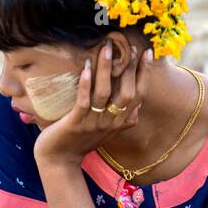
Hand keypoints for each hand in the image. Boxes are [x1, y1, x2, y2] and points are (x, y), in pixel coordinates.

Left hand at [33, 43, 154, 168]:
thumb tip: (139, 111)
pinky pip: (84, 101)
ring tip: (107, 48)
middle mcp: (110, 122)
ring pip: (105, 93)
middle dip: (129, 67)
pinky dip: (86, 84)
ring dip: (106, 69)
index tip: (148, 53)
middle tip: (128, 45)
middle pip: (127, 92)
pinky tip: (87, 67)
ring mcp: (93, 123)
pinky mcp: (75, 123)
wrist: (59, 162)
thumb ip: (123, 122)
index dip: (145, 74)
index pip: (139, 95)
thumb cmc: (81, 143)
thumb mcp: (107, 133)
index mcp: (119, 122)